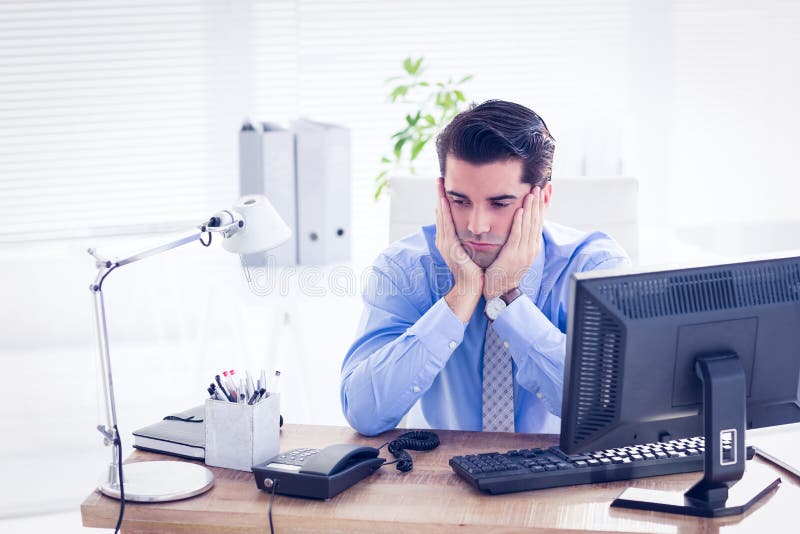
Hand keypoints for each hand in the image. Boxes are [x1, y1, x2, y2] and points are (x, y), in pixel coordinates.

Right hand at [435, 178, 482, 321]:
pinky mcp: (448, 247)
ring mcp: (444, 243)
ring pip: (441, 216)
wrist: (471, 287)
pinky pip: (445, 225)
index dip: (444, 200)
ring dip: (439, 199)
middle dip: (439, 195)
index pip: (445, 215)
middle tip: (439, 179)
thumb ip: (470, 238)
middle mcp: (443, 239)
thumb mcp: (472, 249)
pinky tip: (443, 201)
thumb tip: (477, 227)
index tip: (445, 186)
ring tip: (439, 185)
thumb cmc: (475, 269)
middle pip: (440, 212)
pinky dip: (443, 212)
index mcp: (448, 239)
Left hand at [484, 186, 544, 299]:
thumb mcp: (515, 254)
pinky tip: (520, 210)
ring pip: (529, 226)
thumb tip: (519, 226)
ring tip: (531, 193)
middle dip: (538, 203)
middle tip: (539, 186)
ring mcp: (523, 252)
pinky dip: (519, 222)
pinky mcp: (513, 255)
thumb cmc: (504, 272)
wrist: (500, 292)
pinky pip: (517, 235)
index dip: (541, 207)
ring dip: (530, 208)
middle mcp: (531, 248)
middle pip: (537, 221)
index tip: (542, 193)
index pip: (539, 223)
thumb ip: (518, 240)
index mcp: (532, 247)